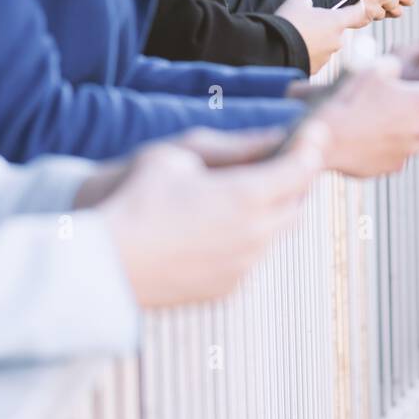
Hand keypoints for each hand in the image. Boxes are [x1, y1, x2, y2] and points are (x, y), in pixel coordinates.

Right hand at [101, 123, 325, 307]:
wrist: (105, 263)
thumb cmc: (137, 198)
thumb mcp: (180, 154)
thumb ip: (234, 147)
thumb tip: (273, 138)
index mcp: (246, 197)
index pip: (301, 168)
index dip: (311, 145)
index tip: (314, 130)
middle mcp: (255, 236)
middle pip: (299, 202)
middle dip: (298, 177)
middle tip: (289, 155)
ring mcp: (243, 267)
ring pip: (279, 233)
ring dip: (277, 208)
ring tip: (257, 186)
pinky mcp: (228, 289)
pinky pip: (255, 257)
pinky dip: (253, 235)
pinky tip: (227, 223)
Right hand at [276, 0, 378, 74]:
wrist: (274, 48)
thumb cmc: (289, 21)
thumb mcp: (297, 0)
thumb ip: (308, 2)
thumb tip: (307, 8)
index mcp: (336, 22)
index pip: (356, 13)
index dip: (357, 8)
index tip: (357, 6)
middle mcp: (336, 41)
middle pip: (336, 31)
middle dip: (324, 27)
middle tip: (306, 23)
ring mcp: (327, 57)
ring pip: (325, 46)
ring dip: (315, 42)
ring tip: (296, 37)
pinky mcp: (316, 69)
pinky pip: (314, 58)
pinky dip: (306, 53)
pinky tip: (293, 48)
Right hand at [314, 56, 418, 176]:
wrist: (325, 139)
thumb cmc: (347, 100)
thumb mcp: (371, 69)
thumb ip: (394, 65)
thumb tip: (399, 64)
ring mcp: (409, 149)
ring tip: (399, 120)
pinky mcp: (394, 165)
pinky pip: (406, 155)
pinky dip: (400, 146)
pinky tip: (380, 136)